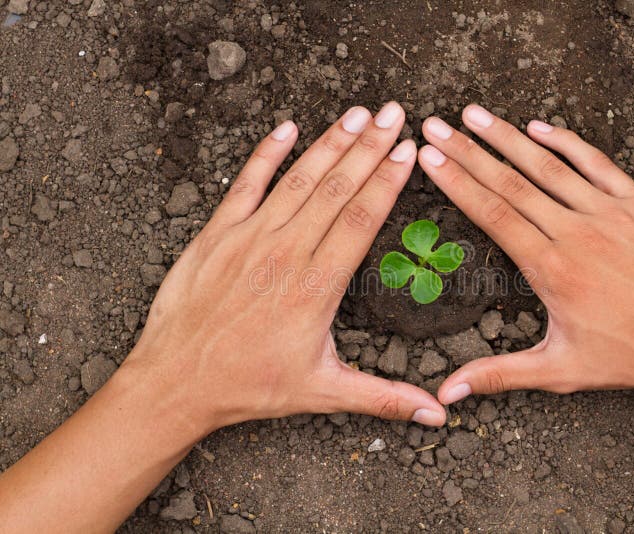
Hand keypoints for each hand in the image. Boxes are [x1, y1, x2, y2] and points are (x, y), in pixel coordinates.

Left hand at [124, 102, 445, 430]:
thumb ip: (384, 398)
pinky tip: (286, 128)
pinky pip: (245, 185)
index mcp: (316, 287)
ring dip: (330, 144)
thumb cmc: (248, 386)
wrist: (176, 382)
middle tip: (394, 113)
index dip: (386, 181)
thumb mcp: (323, 393)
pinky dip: (266, 155)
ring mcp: (248, 239)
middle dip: (369, 148)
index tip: (407, 151)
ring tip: (357, 114)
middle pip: (335, 189)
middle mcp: (285, 253)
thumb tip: (437, 415)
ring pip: (297, 180)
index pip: (360, 219)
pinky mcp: (217, 235)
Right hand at [417, 105, 633, 403]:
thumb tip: (447, 394)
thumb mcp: (559, 372)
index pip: (493, 214)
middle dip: (468, 152)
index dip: (458, 182)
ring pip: (549, 166)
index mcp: (552, 268)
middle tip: (437, 126)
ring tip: (474, 115)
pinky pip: (596, 163)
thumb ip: (499, 375)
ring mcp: (610, 213)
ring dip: (507, 137)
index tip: (432, 157)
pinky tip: (538, 127)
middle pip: (511, 182)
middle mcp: (577, 232)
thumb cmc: (630, 357)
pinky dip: (566, 142)